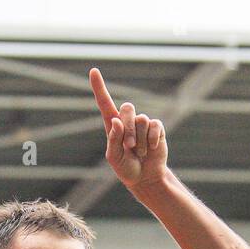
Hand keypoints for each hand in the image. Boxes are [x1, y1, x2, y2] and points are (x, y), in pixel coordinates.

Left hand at [89, 68, 167, 192]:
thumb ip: (113, 140)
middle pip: (127, 108)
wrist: (145, 178)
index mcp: (113, 126)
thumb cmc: (126, 168)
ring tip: (140, 152)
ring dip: (140, 140)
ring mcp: (143, 123)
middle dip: (128, 128)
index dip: (99, 87)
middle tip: (129, 146)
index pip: (105, 102)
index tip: (93, 71)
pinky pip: (155, 126)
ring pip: (142, 120)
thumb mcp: (114, 158)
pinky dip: (152, 140)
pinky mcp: (156, 128)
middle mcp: (128, 121)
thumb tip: (116, 120)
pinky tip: (152, 149)